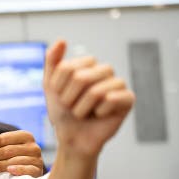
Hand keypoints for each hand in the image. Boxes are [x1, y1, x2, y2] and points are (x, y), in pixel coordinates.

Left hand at [0, 130, 43, 176]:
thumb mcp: (0, 146)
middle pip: (7, 150)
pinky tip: (9, 170)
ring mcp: (37, 159)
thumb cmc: (11, 156)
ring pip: (14, 161)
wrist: (24, 173)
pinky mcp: (37, 171)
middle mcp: (34, 146)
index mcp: (25, 136)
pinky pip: (27, 170)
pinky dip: (17, 170)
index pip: (2, 139)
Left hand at [43, 40, 134, 156]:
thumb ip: (53, 63)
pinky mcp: (128, 99)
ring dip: (82, 108)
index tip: (60, 97)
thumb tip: (61, 40)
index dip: (59, 87)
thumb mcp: (50, 87)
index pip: (67, 67)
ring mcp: (118, 83)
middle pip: (81, 77)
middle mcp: (104, 70)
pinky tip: (99, 115)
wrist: (72, 138)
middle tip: (72, 107)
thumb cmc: (63, 112)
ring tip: (84, 113)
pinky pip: (112, 99)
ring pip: (95, 91)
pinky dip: (99, 112)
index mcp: (86, 64)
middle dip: (69, 99)